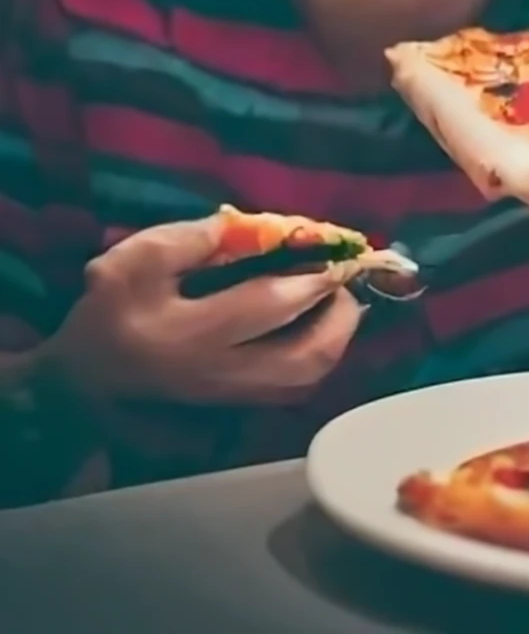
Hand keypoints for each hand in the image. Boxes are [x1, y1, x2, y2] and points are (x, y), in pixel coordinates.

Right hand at [44, 216, 363, 406]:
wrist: (80, 385)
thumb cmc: (107, 316)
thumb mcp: (133, 262)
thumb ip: (193, 239)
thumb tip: (251, 225)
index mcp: (193, 334)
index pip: (269, 306)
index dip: (312, 278)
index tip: (337, 254)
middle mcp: (223, 373)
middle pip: (306, 358)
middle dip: (339, 316)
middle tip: (343, 281)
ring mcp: (233, 398)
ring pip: (306, 380)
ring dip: (335, 339)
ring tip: (336, 301)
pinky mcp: (237, 409)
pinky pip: (293, 388)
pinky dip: (317, 356)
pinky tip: (316, 327)